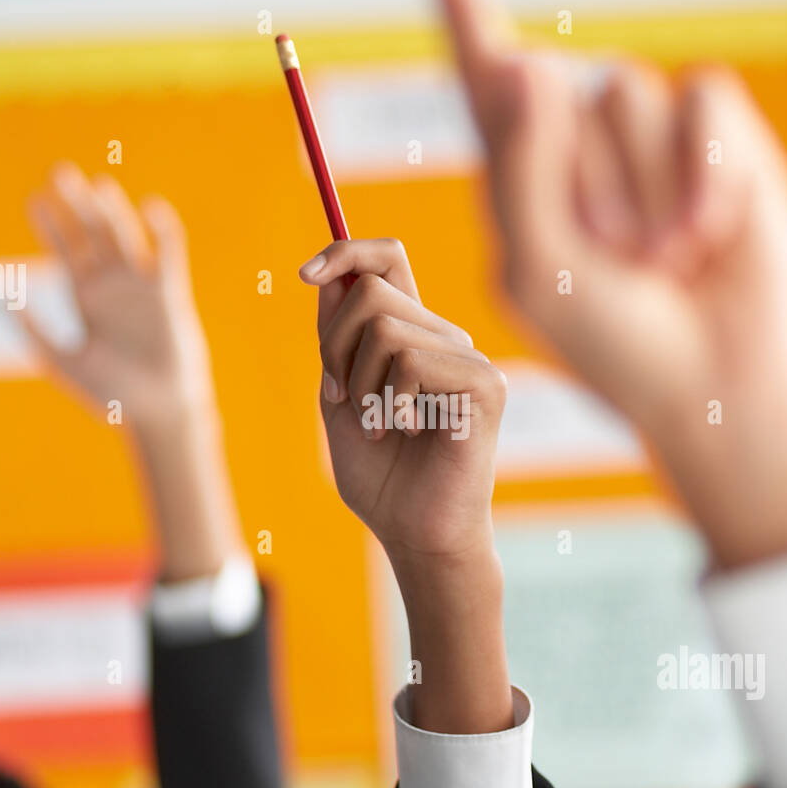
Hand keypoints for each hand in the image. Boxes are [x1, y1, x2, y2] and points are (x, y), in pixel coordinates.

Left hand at [26, 164, 244, 580]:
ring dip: (113, 212)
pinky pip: (169, 255)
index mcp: (84, 299)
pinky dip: (164, 231)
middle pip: (91, 235)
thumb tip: (5, 296)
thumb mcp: (62, 361)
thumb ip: (34, 330)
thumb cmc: (111, 394)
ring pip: (126, 238)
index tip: (36, 201)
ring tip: (99, 184)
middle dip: (77, 205)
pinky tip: (152, 208)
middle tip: (61, 173)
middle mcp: (111, 287)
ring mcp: (141, 288)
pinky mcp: (169, 295)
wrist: (159, 412)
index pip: (63, 251)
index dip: (50, 225)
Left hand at [300, 236, 510, 730]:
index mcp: (415, 338)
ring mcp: (469, 360)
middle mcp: (447, 340)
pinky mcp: (483, 385)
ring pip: (383, 327)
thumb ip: (335, 340)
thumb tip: (328, 273)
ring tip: (379, 426)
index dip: (345, 251)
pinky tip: (404, 431)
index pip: (388, 262)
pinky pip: (409, 359)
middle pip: (371, 291)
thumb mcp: (340, 398)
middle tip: (342, 398)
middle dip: (333, 345)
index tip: (303, 274)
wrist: (415, 536)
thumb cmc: (383, 480)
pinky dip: (388, 400)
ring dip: (359, 383)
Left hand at [431, 0, 786, 566]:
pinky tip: (705, 234)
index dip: (467, 8)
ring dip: (640, 189)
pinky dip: (698, 171)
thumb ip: (518, 169)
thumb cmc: (618, 345)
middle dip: (581, 181)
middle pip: (557, 90)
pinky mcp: (719, 139)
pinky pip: (698, 100)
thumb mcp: (537, 269)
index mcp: (526, 180)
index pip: (489, 81)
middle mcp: (585, 148)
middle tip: (614, 262)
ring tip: (662, 259)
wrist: (719, 387)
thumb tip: (528, 60)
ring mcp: (653, 142)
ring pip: (626, 93)